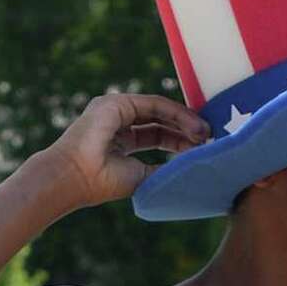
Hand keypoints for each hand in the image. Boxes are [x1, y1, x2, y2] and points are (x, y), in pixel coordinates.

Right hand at [30, 93, 209, 215]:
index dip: (181, 140)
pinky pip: (155, 104)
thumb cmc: (103, 183)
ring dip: (186, 121)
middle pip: (161, 121)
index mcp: (120, 141)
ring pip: (160, 110)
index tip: (202, 150)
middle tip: (211, 140)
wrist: (75, 178)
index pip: (157, 135)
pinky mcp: (117, 103)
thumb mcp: (142, 176)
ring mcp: (115, 109)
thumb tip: (191, 166)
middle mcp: (117, 122)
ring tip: (206, 135)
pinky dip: (176, 114)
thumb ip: (164, 168)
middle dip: (187, 129)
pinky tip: (193, 128)